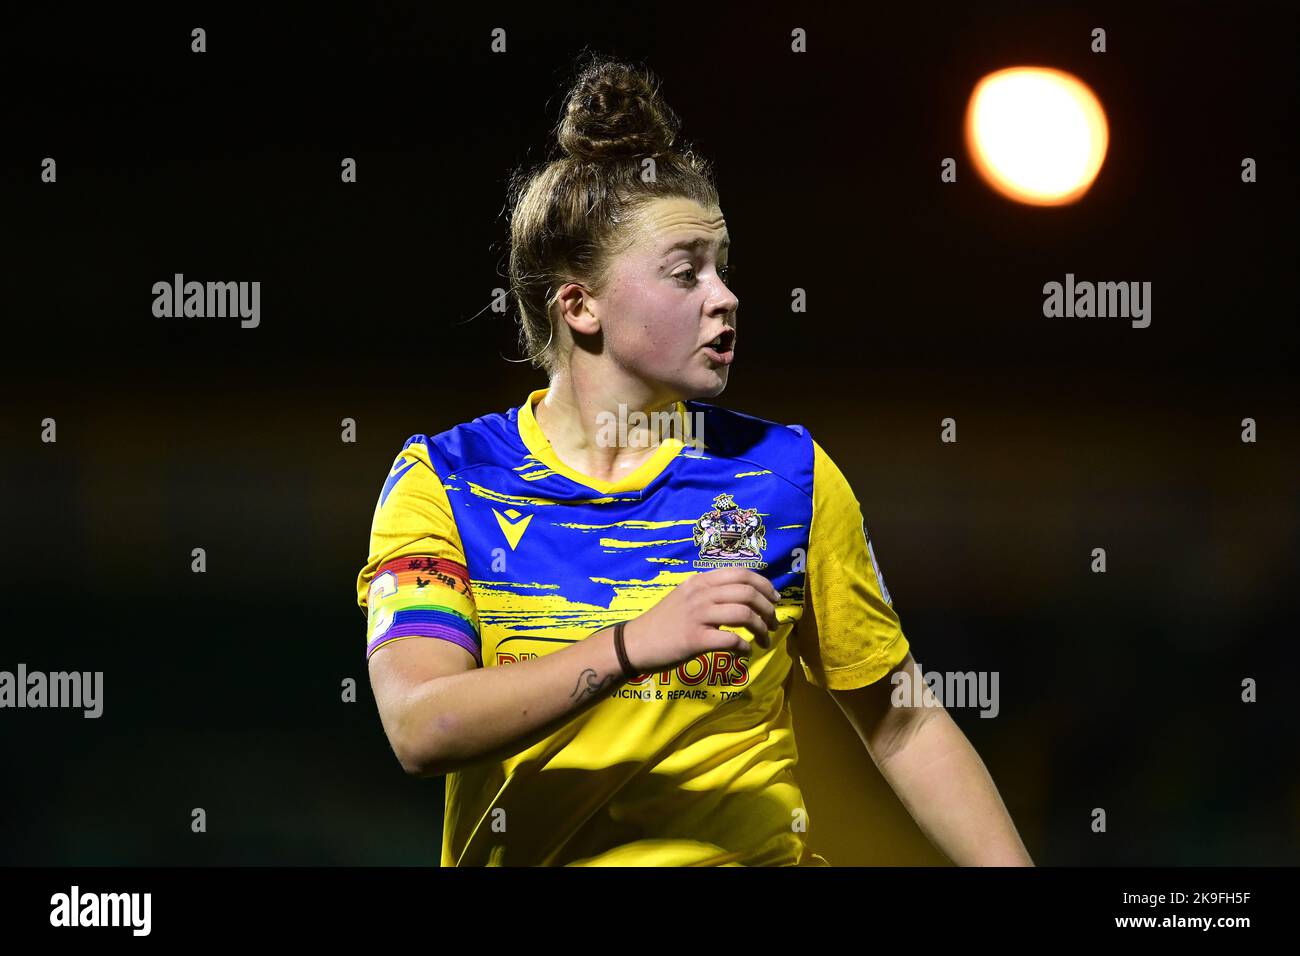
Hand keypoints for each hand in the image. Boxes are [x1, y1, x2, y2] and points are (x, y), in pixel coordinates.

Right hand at [618, 568, 780, 673]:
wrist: (635, 643)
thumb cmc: (663, 622)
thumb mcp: (685, 596)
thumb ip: (709, 592)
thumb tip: (742, 595)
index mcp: (700, 581)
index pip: (741, 573)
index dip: (764, 585)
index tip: (774, 599)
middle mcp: (700, 594)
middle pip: (747, 593)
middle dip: (768, 609)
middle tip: (773, 624)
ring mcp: (697, 616)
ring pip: (743, 614)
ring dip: (761, 629)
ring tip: (764, 640)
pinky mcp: (694, 639)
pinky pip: (730, 640)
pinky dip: (745, 647)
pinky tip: (745, 652)